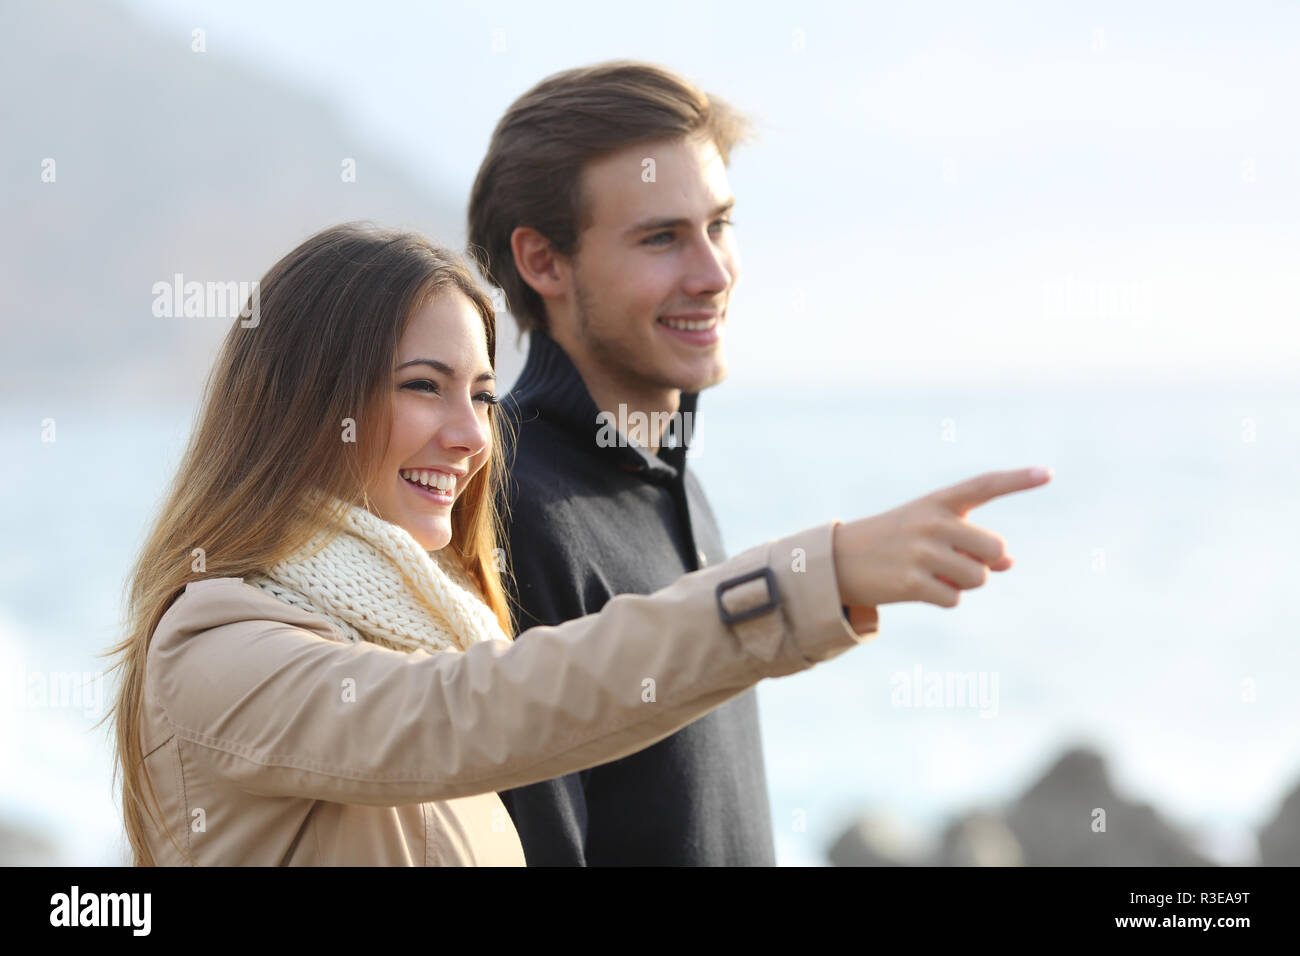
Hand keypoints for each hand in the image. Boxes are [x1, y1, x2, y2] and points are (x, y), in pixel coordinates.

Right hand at [833, 467, 1051, 609]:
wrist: (841, 560)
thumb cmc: (896, 541)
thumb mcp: (931, 530)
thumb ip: (972, 540)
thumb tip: (1009, 562)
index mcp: (938, 502)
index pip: (984, 485)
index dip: (1017, 480)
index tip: (1048, 473)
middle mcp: (933, 522)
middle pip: (995, 549)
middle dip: (987, 563)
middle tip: (959, 561)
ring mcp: (922, 552)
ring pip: (979, 578)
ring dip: (963, 583)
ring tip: (933, 574)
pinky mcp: (912, 582)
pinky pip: (954, 599)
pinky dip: (944, 598)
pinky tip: (920, 588)